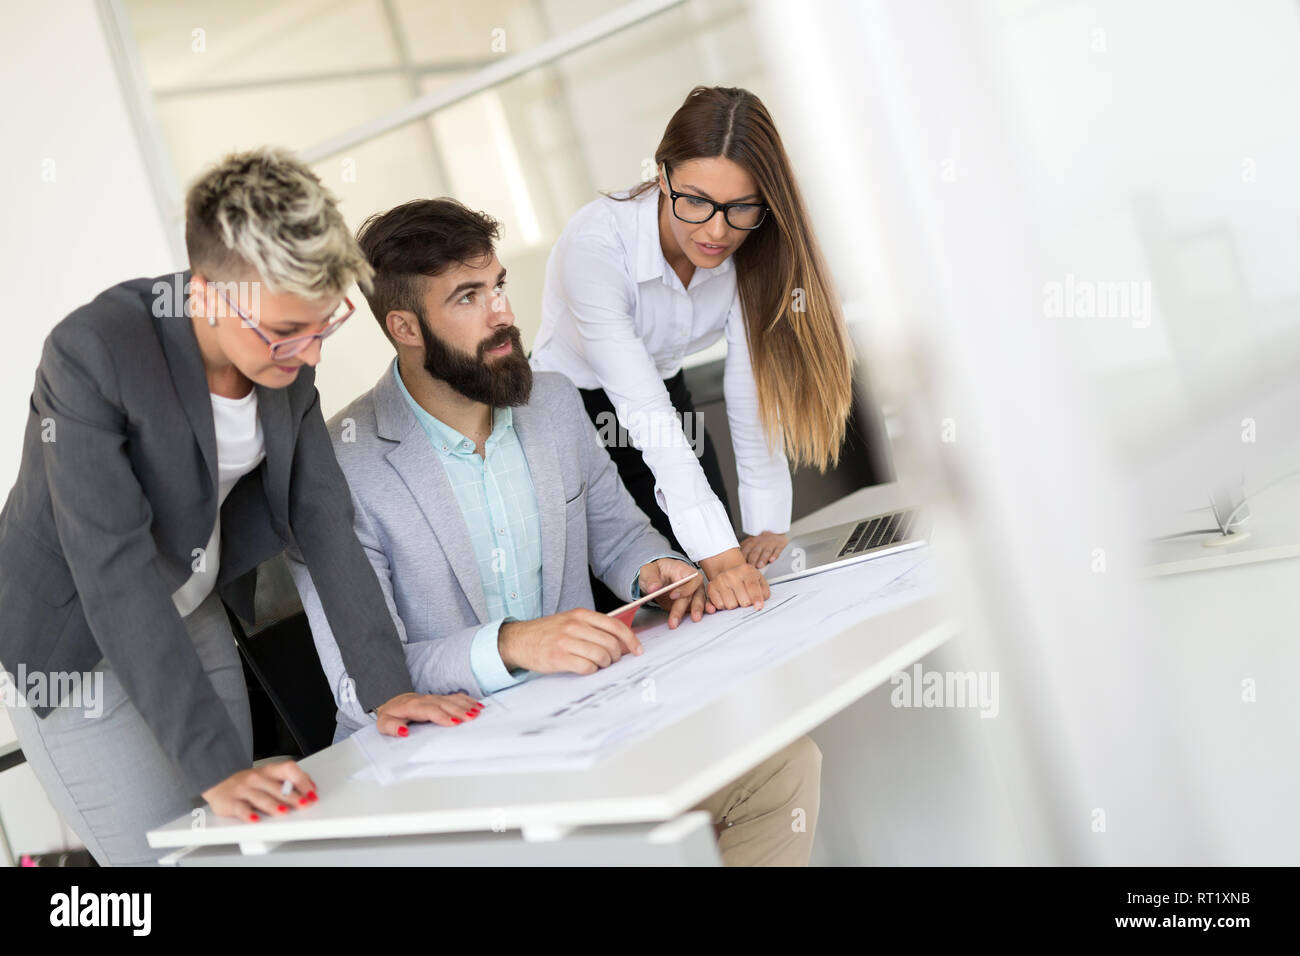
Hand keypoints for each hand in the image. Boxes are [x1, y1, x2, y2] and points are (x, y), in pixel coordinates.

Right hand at [202, 759, 317, 822]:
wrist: (217, 781)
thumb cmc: (249, 782)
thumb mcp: (269, 775)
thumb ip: (290, 779)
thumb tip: (312, 787)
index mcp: (269, 770)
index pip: (288, 769)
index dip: (302, 780)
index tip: (312, 792)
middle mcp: (257, 778)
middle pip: (277, 787)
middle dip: (292, 796)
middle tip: (304, 804)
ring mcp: (243, 789)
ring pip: (260, 797)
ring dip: (273, 805)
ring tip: (283, 812)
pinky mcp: (231, 802)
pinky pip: (241, 808)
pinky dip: (248, 814)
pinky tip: (256, 819)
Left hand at [375, 691, 482, 737]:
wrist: (392, 704)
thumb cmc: (390, 716)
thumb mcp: (383, 724)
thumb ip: (392, 728)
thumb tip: (404, 731)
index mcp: (412, 706)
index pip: (429, 710)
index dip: (442, 716)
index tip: (454, 722)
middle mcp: (425, 699)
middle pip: (444, 704)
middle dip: (459, 710)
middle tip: (472, 718)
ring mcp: (433, 698)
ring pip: (451, 699)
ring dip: (466, 705)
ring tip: (478, 711)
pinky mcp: (439, 698)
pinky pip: (455, 697)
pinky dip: (467, 701)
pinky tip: (477, 705)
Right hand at [499, 609, 642, 674]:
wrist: (519, 640)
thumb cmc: (547, 632)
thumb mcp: (570, 620)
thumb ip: (593, 627)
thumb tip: (622, 642)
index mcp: (580, 614)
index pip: (615, 626)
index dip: (631, 640)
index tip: (638, 650)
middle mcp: (574, 626)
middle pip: (610, 644)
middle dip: (616, 656)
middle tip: (611, 660)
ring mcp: (565, 641)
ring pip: (601, 656)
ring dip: (604, 664)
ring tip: (597, 664)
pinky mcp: (558, 658)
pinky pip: (586, 667)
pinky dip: (590, 670)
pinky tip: (585, 668)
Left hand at [638, 557, 705, 628]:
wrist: (656, 579)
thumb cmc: (657, 572)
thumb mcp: (649, 571)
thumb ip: (651, 578)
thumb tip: (653, 587)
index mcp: (684, 571)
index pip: (692, 579)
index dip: (684, 588)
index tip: (672, 596)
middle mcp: (692, 582)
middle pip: (695, 594)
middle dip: (687, 607)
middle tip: (676, 619)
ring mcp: (693, 593)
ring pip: (698, 602)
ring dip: (695, 612)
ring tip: (692, 620)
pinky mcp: (690, 603)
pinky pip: (696, 609)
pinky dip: (696, 614)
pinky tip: (693, 620)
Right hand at [698, 548, 770, 612]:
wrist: (729, 571)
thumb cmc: (745, 578)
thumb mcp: (759, 581)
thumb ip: (764, 592)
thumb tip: (759, 604)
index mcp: (746, 570)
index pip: (753, 587)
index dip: (756, 598)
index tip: (758, 607)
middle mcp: (732, 574)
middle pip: (743, 600)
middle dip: (746, 603)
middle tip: (745, 598)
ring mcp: (720, 580)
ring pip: (731, 605)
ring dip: (735, 605)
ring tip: (735, 597)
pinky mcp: (711, 587)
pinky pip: (719, 605)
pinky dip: (724, 605)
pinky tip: (726, 599)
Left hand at [739, 531, 788, 568]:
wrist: (775, 531)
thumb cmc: (761, 541)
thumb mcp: (751, 543)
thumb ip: (744, 551)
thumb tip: (735, 561)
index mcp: (752, 542)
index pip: (746, 550)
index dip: (743, 557)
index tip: (741, 565)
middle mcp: (761, 542)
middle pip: (755, 551)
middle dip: (752, 559)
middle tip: (750, 567)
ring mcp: (770, 544)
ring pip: (766, 551)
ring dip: (762, 558)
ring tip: (759, 565)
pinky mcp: (779, 545)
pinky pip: (777, 550)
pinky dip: (774, 555)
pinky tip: (772, 560)